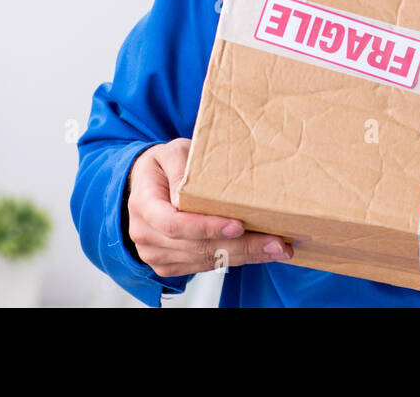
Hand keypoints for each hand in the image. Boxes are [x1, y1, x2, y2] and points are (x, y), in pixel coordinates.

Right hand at [125, 138, 293, 278]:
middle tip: (275, 243)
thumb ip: (181, 167)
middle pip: (197, 247)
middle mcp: (147, 234)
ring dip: (244, 256)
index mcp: (144, 204)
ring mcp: (157, 254)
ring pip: (205, 260)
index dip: (206, 228)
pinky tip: (258, 253)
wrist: (147, 184)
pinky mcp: (170, 264)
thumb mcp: (172, 152)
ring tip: (276, 248)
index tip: (238, 225)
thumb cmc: (163, 165)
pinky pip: (204, 266)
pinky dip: (234, 260)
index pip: (174, 224)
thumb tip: (190, 193)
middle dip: (240, 246)